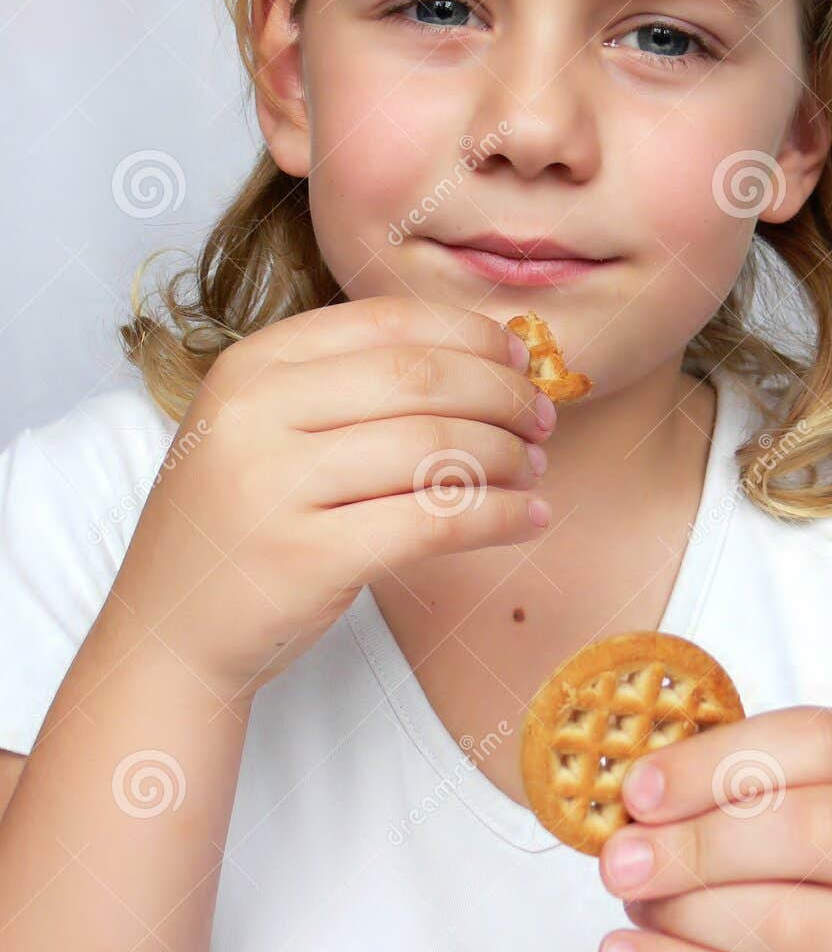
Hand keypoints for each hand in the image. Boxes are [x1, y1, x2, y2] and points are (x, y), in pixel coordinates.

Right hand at [105, 295, 554, 702]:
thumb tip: (490, 355)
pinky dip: (500, 515)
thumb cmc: (244, 523)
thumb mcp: (268, 428)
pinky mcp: (309, 558)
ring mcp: (276, 486)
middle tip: (540, 417)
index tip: (519, 355)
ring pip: (436, 447)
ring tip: (533, 468)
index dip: (470, 334)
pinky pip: (437, 520)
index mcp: (252, 364)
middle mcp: (256, 413)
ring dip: (507, 456)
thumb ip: (352, 385)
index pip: (387, 322)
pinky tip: (529, 518)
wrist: (171, 629)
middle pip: (422, 378)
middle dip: (502, 393)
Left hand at [596, 705, 831, 951]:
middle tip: (618, 861)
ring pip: (788, 923)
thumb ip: (722, 791)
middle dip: (698, 846)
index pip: (817, 742)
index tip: (637, 790)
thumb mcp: (789, 810)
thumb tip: (629, 798)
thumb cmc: (815, 880)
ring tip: (632, 905)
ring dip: (686, 915)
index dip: (717, 761)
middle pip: (810, 831)